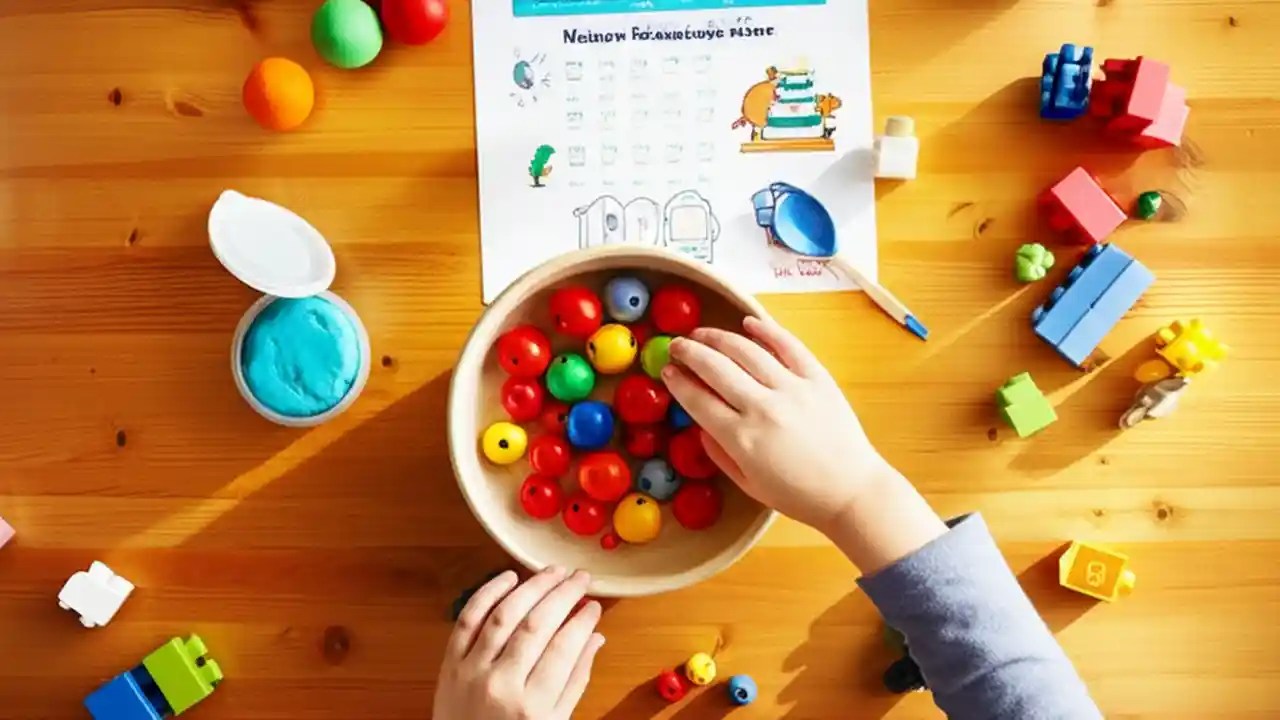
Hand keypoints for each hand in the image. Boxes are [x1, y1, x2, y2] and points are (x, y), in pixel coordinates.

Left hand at [434, 568, 605, 719]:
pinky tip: (509, 578)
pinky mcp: (450, 663)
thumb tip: (595, 637)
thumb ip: (575, 681)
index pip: (564, 648)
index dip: (582, 620)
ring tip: (552, 572)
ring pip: (504, 616)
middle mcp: (501, 685)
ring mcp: (472, 671)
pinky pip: (468, 619)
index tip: (594, 604)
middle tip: (580, 578)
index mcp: (533, 707)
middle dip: (563, 595)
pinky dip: (487, 593)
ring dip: (531, 587)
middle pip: (536, 625)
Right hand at [662, 317, 945, 572]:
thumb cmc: (798, 494)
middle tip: (676, 345)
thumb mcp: (748, 484)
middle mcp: (763, 408)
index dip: (678, 382)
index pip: (698, 400)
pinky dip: (766, 330)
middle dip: (690, 352)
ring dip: (718, 337)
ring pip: (746, 351)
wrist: (851, 490)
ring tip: (702, 333)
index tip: (667, 370)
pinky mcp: (818, 378)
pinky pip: (788, 346)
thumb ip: (718, 453)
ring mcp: (793, 389)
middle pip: (715, 368)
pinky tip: (748, 323)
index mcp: (742, 439)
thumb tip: (699, 422)